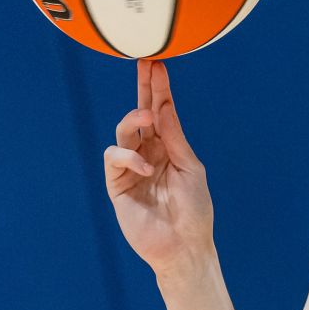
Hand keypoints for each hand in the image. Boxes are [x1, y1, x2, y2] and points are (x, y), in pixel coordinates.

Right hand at [103, 59, 216, 279]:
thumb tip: (162, 106)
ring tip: (147, 115)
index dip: (159, 89)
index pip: (162, 112)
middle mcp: (149, 152)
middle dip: (142, 89)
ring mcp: (132, 168)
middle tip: (144, 63)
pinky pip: (114, 158)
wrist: (184, 246)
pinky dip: (128, 156)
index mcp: (169, 147)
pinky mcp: (117, 185)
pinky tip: (144, 166)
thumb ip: (174, 137)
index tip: (158, 64)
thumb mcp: (190, 167)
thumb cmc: (194, 209)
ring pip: (124, 132)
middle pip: (140, 114)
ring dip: (134, 118)